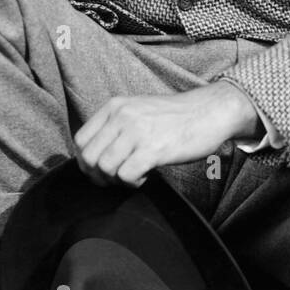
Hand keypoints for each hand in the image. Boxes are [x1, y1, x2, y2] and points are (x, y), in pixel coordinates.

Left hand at [74, 82, 262, 186]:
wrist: (209, 111)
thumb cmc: (175, 116)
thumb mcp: (138, 110)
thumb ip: (116, 125)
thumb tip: (95, 156)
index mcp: (115, 106)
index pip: (80, 140)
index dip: (85, 162)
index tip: (99, 171)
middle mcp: (122, 116)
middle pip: (88, 157)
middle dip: (98, 176)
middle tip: (115, 179)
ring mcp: (137, 131)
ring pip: (104, 167)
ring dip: (116, 180)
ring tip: (134, 175)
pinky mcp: (153, 149)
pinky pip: (126, 175)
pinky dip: (133, 183)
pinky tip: (145, 177)